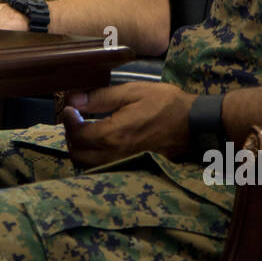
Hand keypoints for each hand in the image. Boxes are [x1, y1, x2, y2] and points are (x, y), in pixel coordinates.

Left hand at [61, 82, 192, 167]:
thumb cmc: (165, 104)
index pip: (77, 134)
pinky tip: (98, 142)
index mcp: (113, 134)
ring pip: (88, 165)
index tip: (69, 108)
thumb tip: (74, 99)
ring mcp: (123, 163)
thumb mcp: (133, 92)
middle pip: (78, 154)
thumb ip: (101, 97)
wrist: (193, 124)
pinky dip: (92, 158)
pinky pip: (101, 168)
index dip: (67, 120)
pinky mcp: (130, 167)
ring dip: (80, 149)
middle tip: (75, 119)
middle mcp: (115, 154)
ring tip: (85, 130)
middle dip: (71, 136)